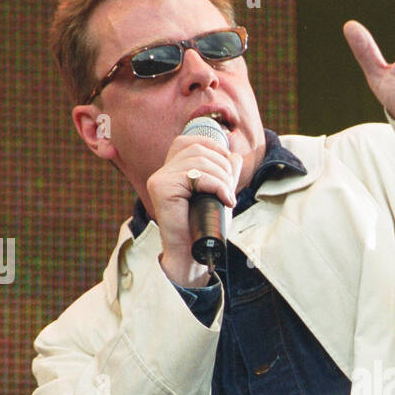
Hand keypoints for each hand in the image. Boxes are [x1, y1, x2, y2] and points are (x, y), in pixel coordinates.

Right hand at [146, 134, 242, 284]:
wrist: (192, 252)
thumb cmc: (204, 226)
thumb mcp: (218, 193)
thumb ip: (224, 173)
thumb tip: (234, 155)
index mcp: (172, 169)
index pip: (193, 141)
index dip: (215, 149)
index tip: (229, 170)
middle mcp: (163, 171)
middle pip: (198, 149)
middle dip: (222, 166)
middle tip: (230, 189)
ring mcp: (160, 178)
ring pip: (199, 161)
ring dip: (222, 178)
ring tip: (227, 197)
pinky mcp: (161, 187)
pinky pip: (194, 176)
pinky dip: (216, 186)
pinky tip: (225, 200)